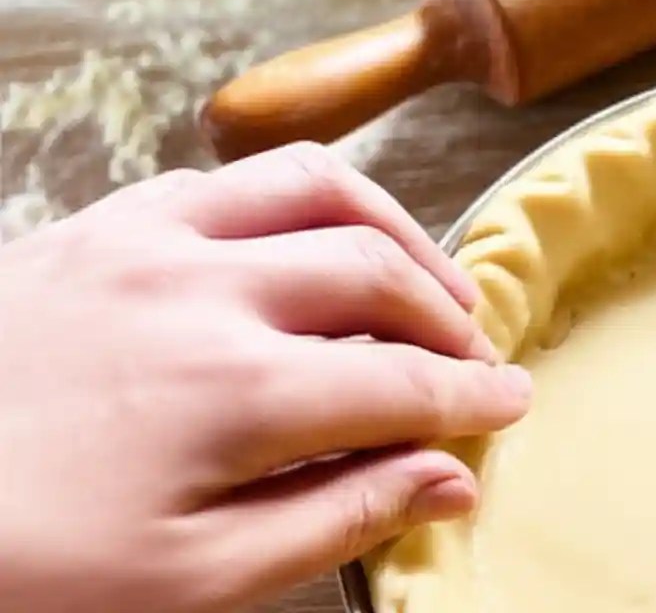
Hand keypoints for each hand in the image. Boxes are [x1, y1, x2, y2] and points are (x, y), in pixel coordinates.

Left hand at [0, 143, 530, 612]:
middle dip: (448, 314)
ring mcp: (146, 242)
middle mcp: (203, 291)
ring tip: (423, 275)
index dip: (472, 397)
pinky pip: (227, 181)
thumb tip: (448, 482)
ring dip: (391, 227)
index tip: (510, 406)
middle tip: (476, 355)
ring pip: (314, 189)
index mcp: (234, 393)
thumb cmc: (28, 567)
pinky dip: (296, 201)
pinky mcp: (98, 225)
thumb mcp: (192, 583)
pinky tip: (307, 246)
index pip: (403, 382)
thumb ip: (335, 518)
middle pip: (377, 272)